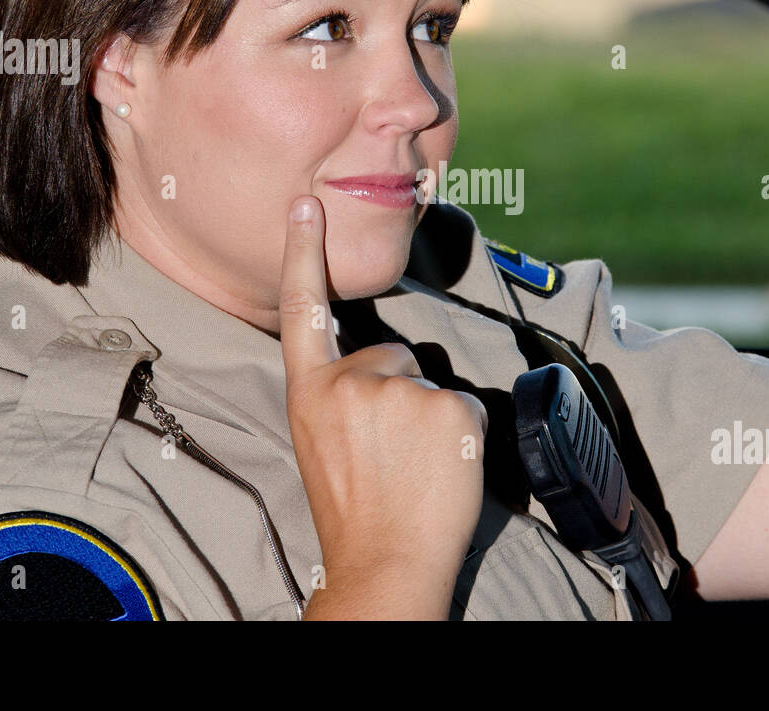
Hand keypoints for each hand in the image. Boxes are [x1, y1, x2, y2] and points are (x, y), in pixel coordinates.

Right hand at [278, 195, 486, 618]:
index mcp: (309, 391)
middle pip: (392, 354)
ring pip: (430, 381)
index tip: (306, 204)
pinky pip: (464, 403)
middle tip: (390, 454)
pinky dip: (462, 433)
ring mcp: (396, 391)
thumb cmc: (356, 510)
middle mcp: (348, 382)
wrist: (385, 564)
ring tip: (412, 467)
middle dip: (399, 393)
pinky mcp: (444, 404)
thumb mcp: (321, 440)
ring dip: (431, 416)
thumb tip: (381, 368)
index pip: (305, 311)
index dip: (304, 254)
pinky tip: (440, 467)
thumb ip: (339, 394)